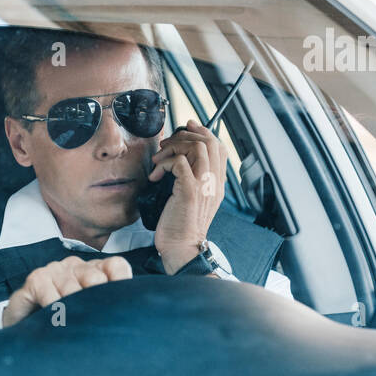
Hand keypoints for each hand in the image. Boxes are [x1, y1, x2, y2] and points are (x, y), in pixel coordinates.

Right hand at [1, 255, 132, 326]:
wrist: (25, 323)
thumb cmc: (62, 319)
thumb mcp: (90, 313)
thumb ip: (110, 309)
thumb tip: (137, 318)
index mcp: (94, 270)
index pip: (116, 266)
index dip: (121, 284)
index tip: (123, 307)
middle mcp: (76, 266)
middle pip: (96, 278)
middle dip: (96, 303)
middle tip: (94, 324)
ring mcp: (55, 270)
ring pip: (72, 289)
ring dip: (73, 312)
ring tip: (74, 328)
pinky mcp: (36, 279)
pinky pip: (50, 295)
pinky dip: (54, 311)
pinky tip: (55, 322)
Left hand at [148, 120, 225, 273]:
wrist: (181, 248)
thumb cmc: (180, 225)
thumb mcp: (190, 197)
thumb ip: (191, 177)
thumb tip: (180, 157)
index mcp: (216, 182)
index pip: (219, 146)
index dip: (202, 131)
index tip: (185, 127)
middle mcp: (214, 182)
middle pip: (209, 141)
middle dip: (184, 135)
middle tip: (166, 145)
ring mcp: (203, 186)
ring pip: (197, 147)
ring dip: (174, 147)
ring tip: (159, 159)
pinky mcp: (189, 191)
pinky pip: (179, 162)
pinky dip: (165, 162)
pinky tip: (156, 174)